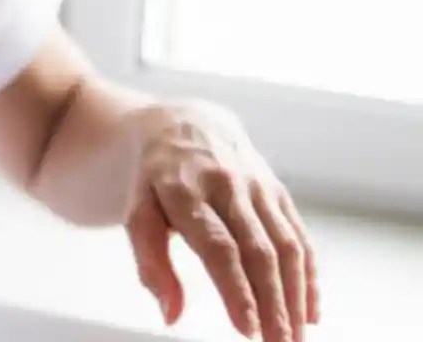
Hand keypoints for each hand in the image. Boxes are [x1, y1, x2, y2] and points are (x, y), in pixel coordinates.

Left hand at [125, 102, 319, 341]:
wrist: (181, 126)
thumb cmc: (154, 180)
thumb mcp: (136, 212)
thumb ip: (151, 262)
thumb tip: (171, 315)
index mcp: (185, 190)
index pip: (218, 245)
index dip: (235, 289)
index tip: (247, 328)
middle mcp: (226, 184)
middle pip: (258, 250)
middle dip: (273, 303)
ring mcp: (257, 185)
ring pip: (286, 245)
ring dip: (296, 296)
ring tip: (295, 337)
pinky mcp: (277, 190)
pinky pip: (299, 235)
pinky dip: (308, 275)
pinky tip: (310, 310)